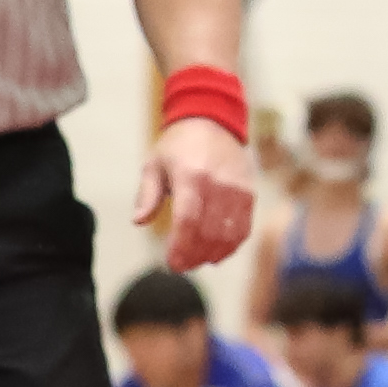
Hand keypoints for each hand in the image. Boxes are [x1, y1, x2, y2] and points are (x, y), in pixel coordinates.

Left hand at [135, 115, 256, 272]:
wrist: (213, 120)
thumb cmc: (178, 146)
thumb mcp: (154, 164)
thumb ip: (147, 194)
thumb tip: (138, 221)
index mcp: (190, 175)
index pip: (188, 220)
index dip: (180, 247)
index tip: (172, 263)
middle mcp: (217, 183)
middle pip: (208, 232)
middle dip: (194, 256)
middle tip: (181, 265)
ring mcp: (237, 189)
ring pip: (228, 235)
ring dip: (211, 255)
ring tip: (196, 261)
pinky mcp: (249, 193)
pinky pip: (243, 229)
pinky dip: (230, 247)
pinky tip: (216, 254)